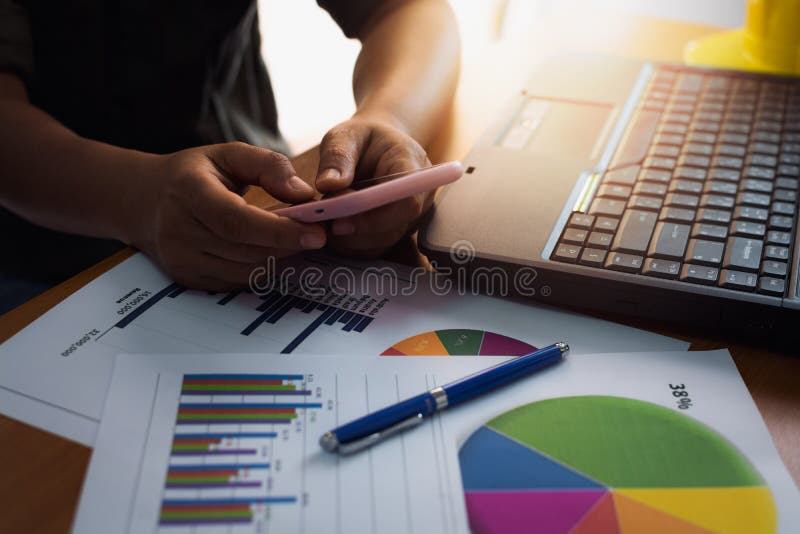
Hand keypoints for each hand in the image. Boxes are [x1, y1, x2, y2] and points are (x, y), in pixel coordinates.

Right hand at [128, 142, 326, 289]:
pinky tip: (271, 250)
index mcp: (188, 193)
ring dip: (278, 258)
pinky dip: (260, 268)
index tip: (316, 233)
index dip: (280, 231)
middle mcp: (178, 231)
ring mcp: (180, 259)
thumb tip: (304, 194)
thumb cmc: (193, 174)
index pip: (238, 221)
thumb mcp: (228, 154)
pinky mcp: (187, 279)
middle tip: (318, 233)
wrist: (143, 200)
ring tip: (296, 239)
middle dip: (289, 245)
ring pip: (246, 271)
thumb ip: (269, 166)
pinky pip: (236, 281)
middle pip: (247, 250)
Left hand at [314, 115, 432, 256]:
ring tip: (325, 216)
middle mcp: (418, 198)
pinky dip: (348, 243)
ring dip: (347, 238)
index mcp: (412, 167)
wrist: (377, 147)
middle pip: (392, 229)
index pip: (405, 202)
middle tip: (321, 218)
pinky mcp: (394, 232)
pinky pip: (372, 248)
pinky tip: (332, 225)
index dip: (374, 218)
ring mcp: (408, 218)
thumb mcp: (346, 135)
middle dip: (352, 230)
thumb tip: (328, 185)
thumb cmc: (363, 139)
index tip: (338, 221)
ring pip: (380, 243)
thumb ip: (337, 157)